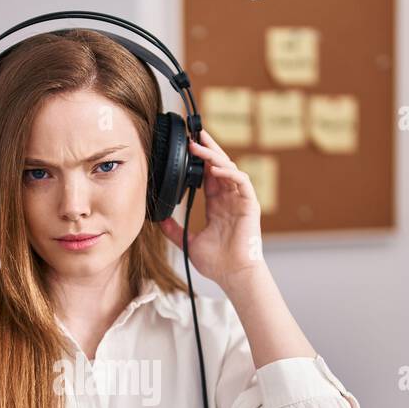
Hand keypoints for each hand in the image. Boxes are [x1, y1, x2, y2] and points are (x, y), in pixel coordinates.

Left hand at [157, 129, 263, 289]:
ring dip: (214, 156)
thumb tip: (158, 221)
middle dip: (207, 148)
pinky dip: (229, 173)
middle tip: (194, 132)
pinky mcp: (250, 205)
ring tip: (198, 145)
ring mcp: (240, 201)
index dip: (199, 160)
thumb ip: (174, 229)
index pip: (208, 175)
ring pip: (229, 169)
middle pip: (219, 166)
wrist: (233, 275)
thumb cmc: (217, 262)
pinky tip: (216, 169)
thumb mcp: (188, 242)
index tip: (187, 146)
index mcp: (217, 205)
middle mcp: (229, 199)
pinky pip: (242, 182)